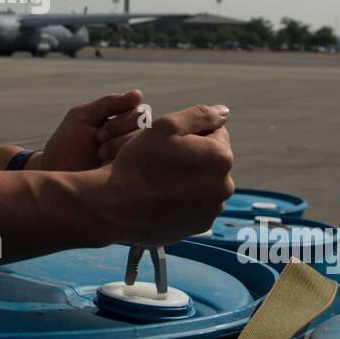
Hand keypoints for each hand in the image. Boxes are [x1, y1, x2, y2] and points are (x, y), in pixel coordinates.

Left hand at [38, 90, 145, 171]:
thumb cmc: (67, 145)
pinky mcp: (134, 177)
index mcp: (123, 122)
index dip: (121, 121)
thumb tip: (139, 94)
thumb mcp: (82, 117)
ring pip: (145, 145)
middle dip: (120, 132)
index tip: (98, 134)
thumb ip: (108, 103)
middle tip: (99, 143)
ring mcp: (135, 159)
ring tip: (101, 157)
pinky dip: (125, 165)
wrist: (56, 177)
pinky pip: (143, 166)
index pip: (139, 112)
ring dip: (122, 148)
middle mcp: (133, 139)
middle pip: (145, 126)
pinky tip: (107, 169)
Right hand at [100, 104, 233, 244]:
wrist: (115, 207)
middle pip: (210, 159)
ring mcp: (211, 210)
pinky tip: (160, 197)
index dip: (189, 132)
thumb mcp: (167, 125)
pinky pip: (194, 205)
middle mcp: (223, 187)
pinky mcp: (198, 227)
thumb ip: (201, 115)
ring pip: (203, 183)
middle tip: (160, 160)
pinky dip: (181, 199)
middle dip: (192, 155)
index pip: (215, 132)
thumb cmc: (139, 162)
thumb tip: (224, 112)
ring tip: (158, 179)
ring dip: (187, 178)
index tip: (167, 142)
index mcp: (221, 159)